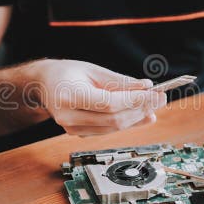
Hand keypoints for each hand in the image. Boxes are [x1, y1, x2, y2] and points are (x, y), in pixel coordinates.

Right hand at [33, 59, 166, 136]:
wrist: (43, 85)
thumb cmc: (67, 73)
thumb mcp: (93, 70)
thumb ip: (119, 81)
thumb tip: (147, 87)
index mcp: (69, 95)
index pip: (109, 103)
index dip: (135, 100)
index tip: (155, 93)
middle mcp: (68, 116)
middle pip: (113, 119)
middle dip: (140, 109)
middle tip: (161, 98)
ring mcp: (72, 128)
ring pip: (113, 128)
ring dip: (137, 118)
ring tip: (155, 106)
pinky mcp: (78, 134)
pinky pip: (108, 130)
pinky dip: (127, 123)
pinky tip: (142, 115)